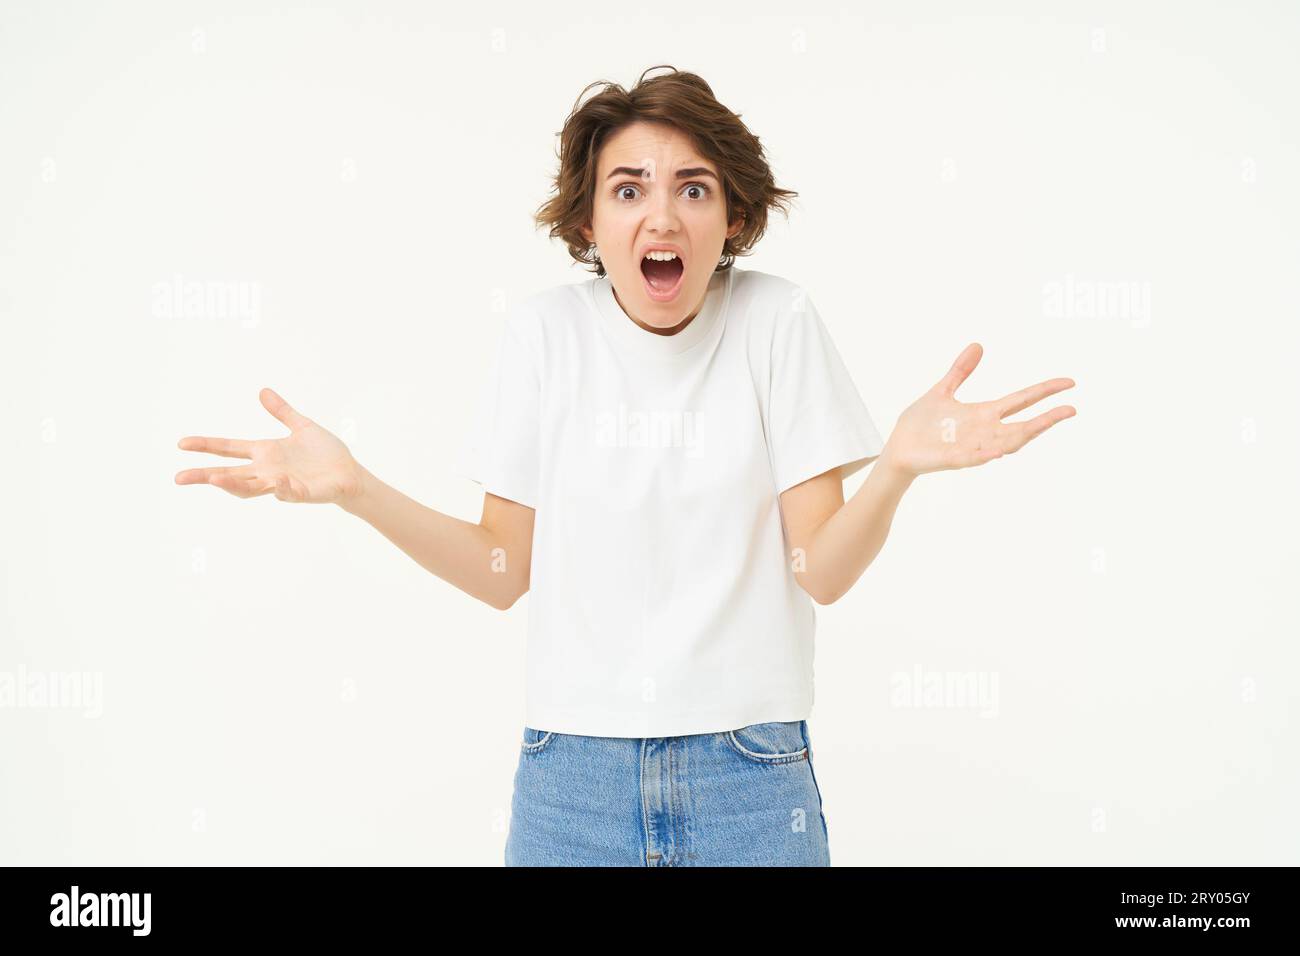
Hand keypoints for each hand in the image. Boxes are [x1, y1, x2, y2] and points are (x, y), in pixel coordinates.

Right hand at [174, 388, 364, 504]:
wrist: (351, 474)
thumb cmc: (326, 454)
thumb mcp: (302, 426)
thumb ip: (282, 412)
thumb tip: (262, 391)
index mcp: (266, 453)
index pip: (229, 449)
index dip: (206, 446)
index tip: (182, 443)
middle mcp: (268, 470)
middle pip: (230, 474)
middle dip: (205, 476)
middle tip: (179, 478)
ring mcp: (284, 484)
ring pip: (252, 488)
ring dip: (234, 484)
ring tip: (215, 479)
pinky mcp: (304, 493)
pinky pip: (289, 492)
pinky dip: (282, 488)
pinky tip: (277, 482)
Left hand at [877, 343, 1075, 477]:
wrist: (898, 449)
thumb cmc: (920, 424)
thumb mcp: (943, 391)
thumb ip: (961, 371)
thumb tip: (979, 344)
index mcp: (983, 414)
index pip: (1021, 401)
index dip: (1044, 391)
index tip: (1068, 383)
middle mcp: (983, 432)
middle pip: (1022, 426)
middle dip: (1046, 418)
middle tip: (1071, 409)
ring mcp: (971, 447)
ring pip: (1005, 444)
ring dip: (1023, 436)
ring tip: (1044, 424)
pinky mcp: (954, 459)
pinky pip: (974, 459)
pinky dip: (986, 455)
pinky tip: (998, 452)